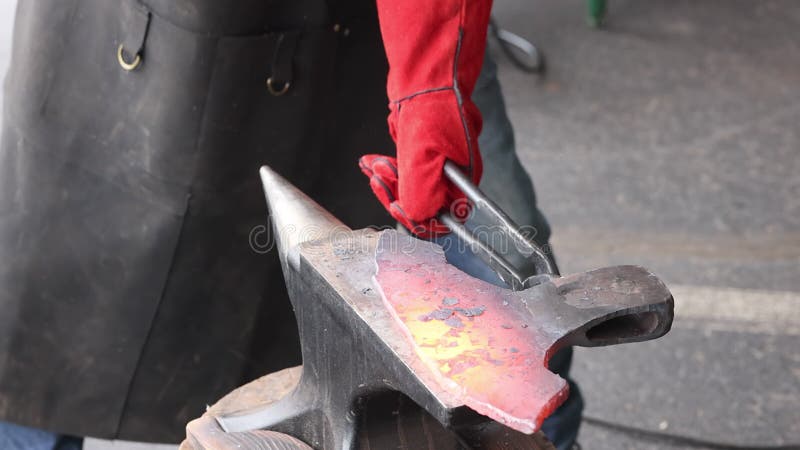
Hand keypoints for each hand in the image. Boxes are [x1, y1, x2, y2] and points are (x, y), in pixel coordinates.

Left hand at [364, 0, 491, 236]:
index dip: (417, 218)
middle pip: (422, 206)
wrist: (426, 76)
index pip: (442, 219)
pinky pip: (401, 173)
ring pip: (407, 189)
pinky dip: (384, 169)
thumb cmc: (434, 110)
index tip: (396, 206)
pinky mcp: (421, 154)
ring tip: (372, 164)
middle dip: (396, 195)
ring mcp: (438, 165)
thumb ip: (421, 195)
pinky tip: (370, 160)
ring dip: (386, 180)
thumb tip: (418, 220)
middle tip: (379, 178)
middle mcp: (452, 176)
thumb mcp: (423, 158)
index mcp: (462, 182)